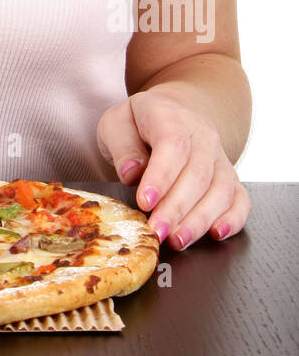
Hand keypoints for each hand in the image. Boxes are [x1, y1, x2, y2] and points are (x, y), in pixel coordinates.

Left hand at [96, 88, 250, 248]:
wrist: (166, 115)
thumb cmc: (136, 125)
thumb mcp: (115, 125)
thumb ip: (122, 148)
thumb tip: (132, 174)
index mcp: (171, 115)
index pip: (173, 144)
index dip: (161, 176)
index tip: (145, 202)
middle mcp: (202, 134)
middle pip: (198, 173)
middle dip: (177, 208)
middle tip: (157, 232)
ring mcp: (219, 156)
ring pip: (221, 189)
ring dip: (200, 219)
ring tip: (178, 240)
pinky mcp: (230, 177)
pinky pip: (240, 198)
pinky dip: (233, 218)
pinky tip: (216, 233)